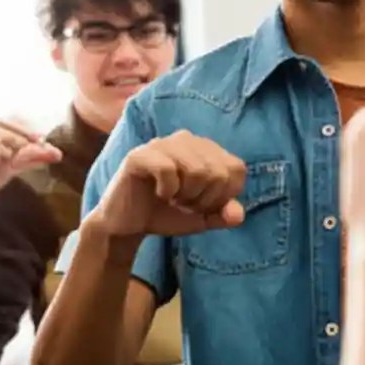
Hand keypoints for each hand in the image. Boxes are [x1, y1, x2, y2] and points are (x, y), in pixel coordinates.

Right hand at [0, 119, 60, 254]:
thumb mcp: (15, 167)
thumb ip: (33, 159)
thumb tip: (58, 153)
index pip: (11, 120)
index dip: (26, 126)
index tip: (41, 138)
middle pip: (0, 121)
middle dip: (19, 129)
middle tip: (34, 141)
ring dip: (8, 138)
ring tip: (16, 152)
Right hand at [87, 131, 246, 239]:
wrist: (126, 225)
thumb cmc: (166, 214)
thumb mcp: (202, 218)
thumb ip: (224, 215)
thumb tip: (237, 215)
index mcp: (206, 149)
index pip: (237, 168)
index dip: (225, 196)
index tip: (203, 205)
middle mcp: (187, 139)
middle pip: (219, 172)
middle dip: (205, 199)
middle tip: (184, 204)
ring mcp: (162, 144)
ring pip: (197, 170)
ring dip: (187, 196)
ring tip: (173, 199)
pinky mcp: (139, 155)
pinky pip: (168, 170)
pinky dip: (168, 191)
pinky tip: (159, 194)